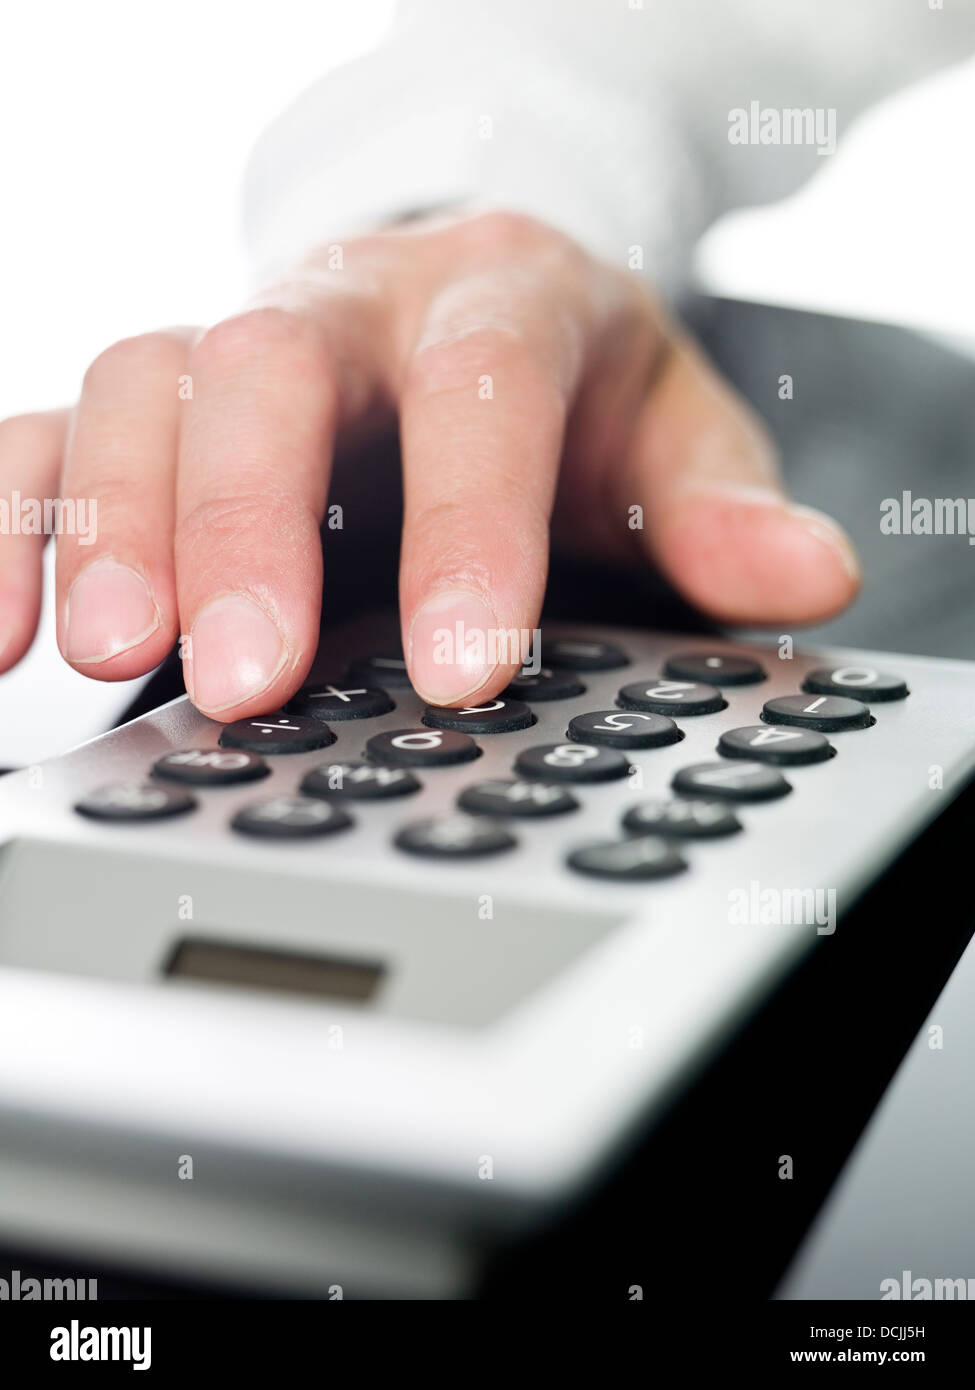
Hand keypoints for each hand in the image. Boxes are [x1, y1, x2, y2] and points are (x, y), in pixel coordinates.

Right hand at [0, 210, 858, 715]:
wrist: (472, 323)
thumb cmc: (576, 395)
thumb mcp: (673, 440)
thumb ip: (724, 511)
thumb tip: (809, 577)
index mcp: (501, 298)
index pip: (482, 391)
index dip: (470, 526)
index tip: (464, 667)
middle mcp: (350, 302)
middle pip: (272, 371)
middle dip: (251, 527)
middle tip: (249, 678)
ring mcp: (235, 340)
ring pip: (144, 387)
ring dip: (116, 524)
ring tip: (107, 656)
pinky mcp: (155, 396)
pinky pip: (49, 433)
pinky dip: (12, 522)